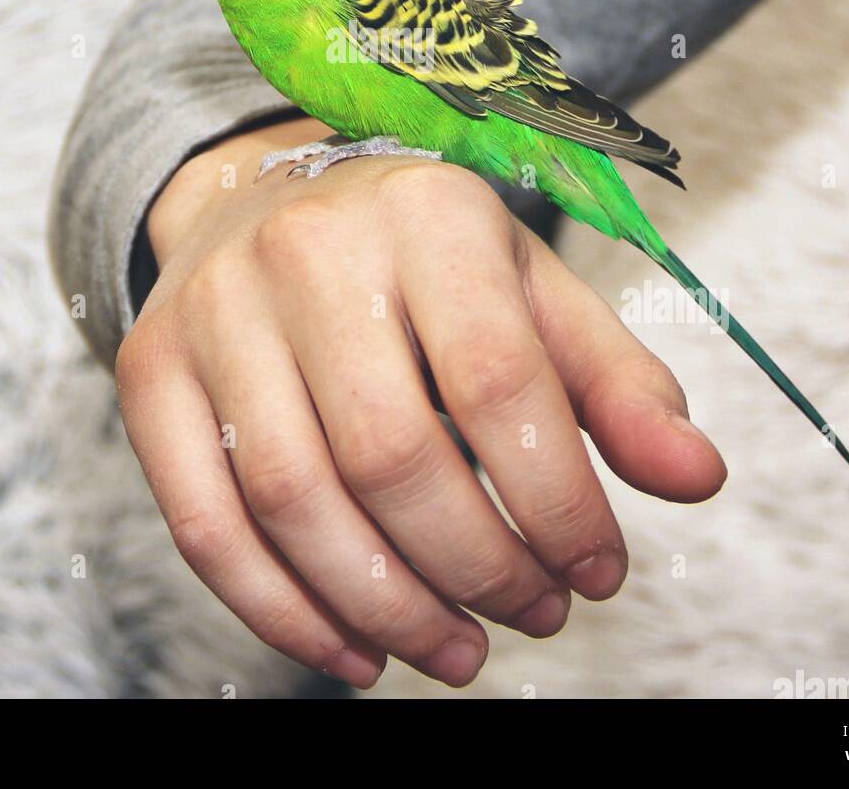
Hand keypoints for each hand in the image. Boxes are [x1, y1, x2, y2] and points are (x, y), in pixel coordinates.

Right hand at [116, 116, 725, 689]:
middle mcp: (308, 249)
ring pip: (295, 502)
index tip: (598, 572)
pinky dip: (281, 614)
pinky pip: (204, 522)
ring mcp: (215, 310)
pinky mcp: (152, 368)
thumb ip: (614, 381)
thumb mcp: (529, 287)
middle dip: (478, 569)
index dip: (559, 505)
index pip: (500, 383)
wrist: (260, 194)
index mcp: (426, 213)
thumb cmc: (417, 254)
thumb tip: (696, 478)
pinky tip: (352, 652)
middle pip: (392, 456)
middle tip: (532, 616)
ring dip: (388, 609)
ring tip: (457, 649)